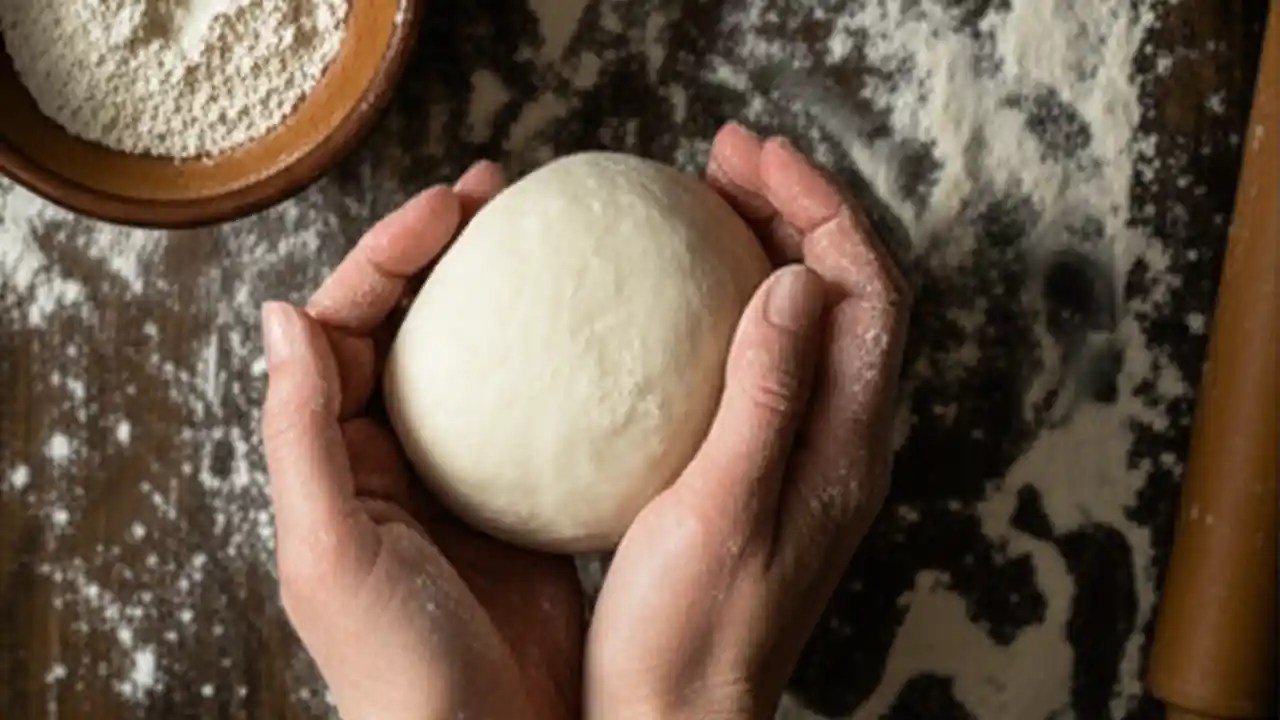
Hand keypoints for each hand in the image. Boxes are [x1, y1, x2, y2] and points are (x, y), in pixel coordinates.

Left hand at [261, 162, 583, 719]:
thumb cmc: (396, 668)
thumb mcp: (329, 551)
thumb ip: (301, 434)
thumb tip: (283, 314)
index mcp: (332, 454)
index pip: (348, 325)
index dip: (388, 254)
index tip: (449, 206)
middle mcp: (390, 452)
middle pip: (413, 321)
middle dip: (447, 250)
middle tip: (500, 192)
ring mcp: (460, 470)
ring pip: (477, 355)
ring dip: (504, 291)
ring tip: (548, 234)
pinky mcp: (521, 495)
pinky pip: (537, 409)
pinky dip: (561, 362)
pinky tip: (601, 334)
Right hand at [584, 123, 910, 718]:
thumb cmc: (689, 635)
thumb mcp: (722, 508)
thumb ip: (769, 395)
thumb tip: (799, 280)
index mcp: (846, 443)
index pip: (865, 291)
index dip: (822, 208)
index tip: (754, 154)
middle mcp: (840, 441)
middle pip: (844, 293)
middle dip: (797, 209)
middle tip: (722, 157)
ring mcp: (803, 455)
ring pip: (807, 320)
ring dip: (769, 248)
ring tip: (704, 201)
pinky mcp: (760, 470)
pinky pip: (766, 360)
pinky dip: (734, 304)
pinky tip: (678, 300)